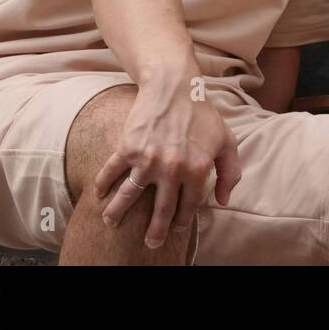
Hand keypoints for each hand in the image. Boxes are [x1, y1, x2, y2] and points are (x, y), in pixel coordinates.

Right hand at [94, 78, 241, 248]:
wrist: (174, 86)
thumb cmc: (202, 114)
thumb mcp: (226, 141)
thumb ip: (230, 172)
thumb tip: (224, 201)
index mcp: (197, 170)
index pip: (188, 206)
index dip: (182, 221)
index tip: (176, 230)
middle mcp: (171, 169)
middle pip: (160, 210)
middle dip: (155, 231)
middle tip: (150, 243)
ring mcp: (147, 160)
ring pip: (129, 196)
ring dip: (117, 212)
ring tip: (110, 223)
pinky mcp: (127, 148)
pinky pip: (110, 171)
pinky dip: (101, 183)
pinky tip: (97, 195)